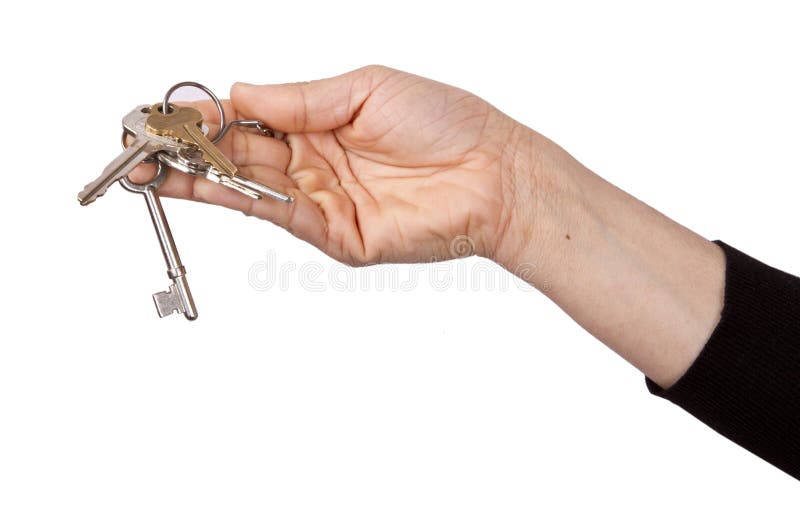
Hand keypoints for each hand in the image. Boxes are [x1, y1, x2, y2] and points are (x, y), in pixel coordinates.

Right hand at [131, 65, 526, 264]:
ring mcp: (324, 201)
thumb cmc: (443, 120)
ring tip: (151, 169)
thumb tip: (237, 90)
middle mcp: (316, 162)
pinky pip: (282, 214)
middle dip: (189, 151)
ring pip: (250, 189)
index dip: (207, 116)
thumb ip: (299, 98)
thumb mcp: (364, 89)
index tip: (166, 111)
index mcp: (322, 122)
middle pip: (240, 157)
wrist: (493, 172)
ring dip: (199, 179)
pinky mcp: (337, 235)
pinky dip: (241, 199)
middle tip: (140, 145)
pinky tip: (205, 183)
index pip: (250, 118)